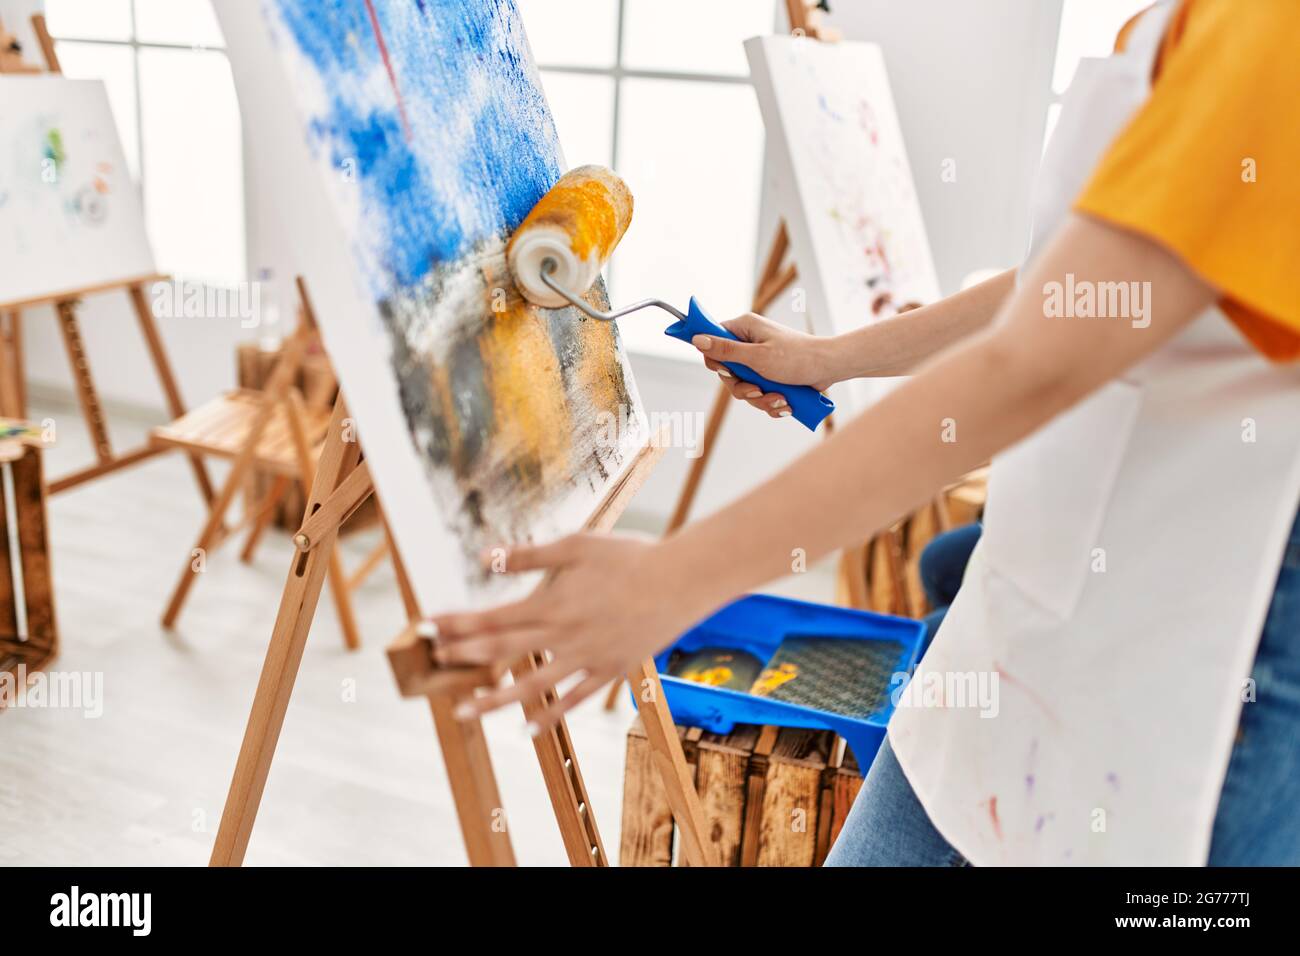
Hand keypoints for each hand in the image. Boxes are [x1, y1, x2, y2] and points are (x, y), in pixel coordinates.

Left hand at [430, 533, 717, 732]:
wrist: (680, 581)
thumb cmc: (629, 557)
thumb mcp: (575, 545)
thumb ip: (528, 555)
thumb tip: (485, 557)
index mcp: (552, 603)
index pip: (494, 617)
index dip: (459, 623)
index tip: (431, 627)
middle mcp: (563, 636)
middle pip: (503, 652)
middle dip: (466, 657)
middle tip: (435, 664)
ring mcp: (586, 658)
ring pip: (532, 686)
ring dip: (494, 700)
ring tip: (465, 712)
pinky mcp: (609, 670)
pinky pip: (573, 699)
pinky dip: (548, 715)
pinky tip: (526, 729)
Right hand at [692, 312, 839, 418]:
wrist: (830, 368)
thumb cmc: (797, 357)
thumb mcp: (757, 356)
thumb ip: (726, 350)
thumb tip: (697, 339)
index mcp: (744, 329)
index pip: (713, 340)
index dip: (715, 359)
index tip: (726, 371)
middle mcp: (750, 343)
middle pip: (728, 372)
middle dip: (743, 388)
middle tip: (756, 391)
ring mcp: (761, 361)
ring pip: (744, 387)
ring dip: (761, 399)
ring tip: (779, 399)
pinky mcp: (771, 376)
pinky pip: (760, 394)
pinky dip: (771, 402)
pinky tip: (785, 403)